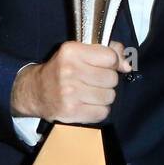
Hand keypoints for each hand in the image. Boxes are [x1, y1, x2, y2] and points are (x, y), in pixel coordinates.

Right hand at [11, 41, 131, 125]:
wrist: (36, 92)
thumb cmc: (62, 69)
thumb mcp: (80, 51)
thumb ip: (108, 51)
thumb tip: (127, 65)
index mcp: (71, 52)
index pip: (110, 57)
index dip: (112, 62)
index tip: (104, 65)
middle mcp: (69, 71)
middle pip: (111, 78)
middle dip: (107, 80)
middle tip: (94, 81)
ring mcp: (70, 93)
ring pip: (109, 96)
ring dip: (104, 96)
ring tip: (90, 93)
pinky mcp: (71, 112)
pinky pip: (103, 112)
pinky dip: (99, 110)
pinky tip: (87, 104)